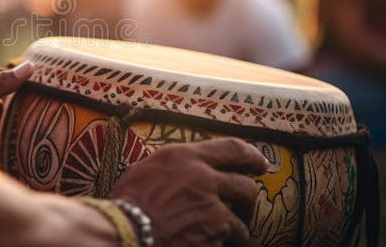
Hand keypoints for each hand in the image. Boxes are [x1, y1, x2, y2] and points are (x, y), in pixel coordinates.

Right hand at [110, 138, 268, 246]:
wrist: (125, 231)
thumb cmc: (127, 201)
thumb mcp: (148, 169)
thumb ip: (176, 167)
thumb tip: (189, 169)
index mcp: (187, 157)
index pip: (233, 148)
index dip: (252, 156)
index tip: (260, 164)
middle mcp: (205, 180)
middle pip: (246, 187)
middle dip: (248, 199)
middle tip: (246, 205)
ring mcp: (213, 212)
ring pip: (241, 223)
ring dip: (235, 230)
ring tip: (222, 234)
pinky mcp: (214, 239)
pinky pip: (225, 243)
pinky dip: (216, 244)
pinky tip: (202, 243)